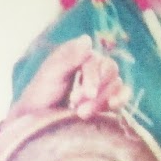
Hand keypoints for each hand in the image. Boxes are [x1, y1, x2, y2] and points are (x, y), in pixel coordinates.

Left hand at [10, 35, 130, 121]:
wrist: (37, 121)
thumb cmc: (40, 95)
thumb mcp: (50, 75)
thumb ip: (68, 58)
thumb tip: (86, 39)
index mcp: (78, 54)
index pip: (95, 59)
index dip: (91, 77)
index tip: (81, 95)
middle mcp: (92, 65)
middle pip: (110, 69)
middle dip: (96, 90)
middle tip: (77, 105)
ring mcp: (101, 81)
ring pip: (116, 83)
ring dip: (102, 99)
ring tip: (81, 113)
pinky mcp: (107, 98)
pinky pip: (123, 94)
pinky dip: (121, 98)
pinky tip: (112, 105)